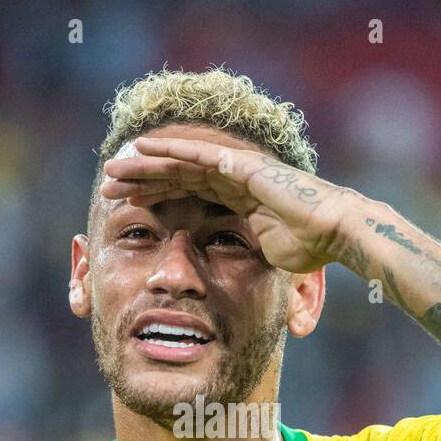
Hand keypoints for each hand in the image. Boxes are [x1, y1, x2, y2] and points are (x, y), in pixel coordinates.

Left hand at [100, 136, 358, 273]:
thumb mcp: (266, 260)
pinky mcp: (239, 166)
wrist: (334, 231)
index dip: (156, 196)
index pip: (186, 194)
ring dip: (144, 165)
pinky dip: (168, 152)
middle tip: (107, 184)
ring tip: (112, 168)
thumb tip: (236, 290)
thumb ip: (246, 264)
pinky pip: (197, 157)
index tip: (126, 204)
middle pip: (175, 176)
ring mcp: (235, 170)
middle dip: (140, 179)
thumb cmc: (311, 247)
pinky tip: (142, 149)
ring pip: (179, 164)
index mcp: (236, 200)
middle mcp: (231, 179)